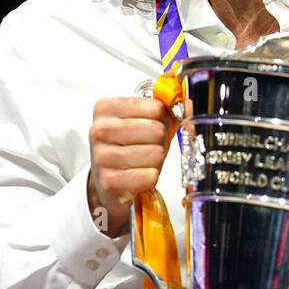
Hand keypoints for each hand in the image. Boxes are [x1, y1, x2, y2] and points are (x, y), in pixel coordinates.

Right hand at [87, 96, 179, 236]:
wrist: (108, 183)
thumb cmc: (128, 148)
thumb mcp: (142, 122)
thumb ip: (165, 110)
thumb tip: (188, 104)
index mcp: (106, 108)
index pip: (156, 107)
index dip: (163, 120)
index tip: (152, 126)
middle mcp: (99, 130)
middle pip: (157, 130)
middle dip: (160, 142)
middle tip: (147, 148)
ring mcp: (102, 157)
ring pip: (156, 154)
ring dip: (155, 161)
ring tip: (141, 163)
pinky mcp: (110, 182)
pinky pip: (150, 176)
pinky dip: (150, 178)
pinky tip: (137, 177)